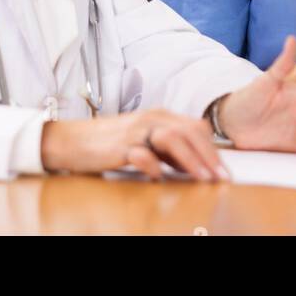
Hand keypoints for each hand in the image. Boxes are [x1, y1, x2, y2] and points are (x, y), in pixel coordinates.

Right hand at [40, 109, 226, 180]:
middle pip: (189, 132)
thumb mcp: (144, 140)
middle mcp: (151, 119)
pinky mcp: (119, 147)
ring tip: (202, 178)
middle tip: (221, 178)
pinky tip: (162, 178)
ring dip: (191, 159)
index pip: (195, 127)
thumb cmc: (110, 142)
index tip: (224, 170)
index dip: (213, 148)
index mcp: (160, 116)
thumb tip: (194, 165)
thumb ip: (168, 150)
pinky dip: (155, 167)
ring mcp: (135, 132)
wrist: (71, 139)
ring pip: (172, 138)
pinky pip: (142, 155)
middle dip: (209, 156)